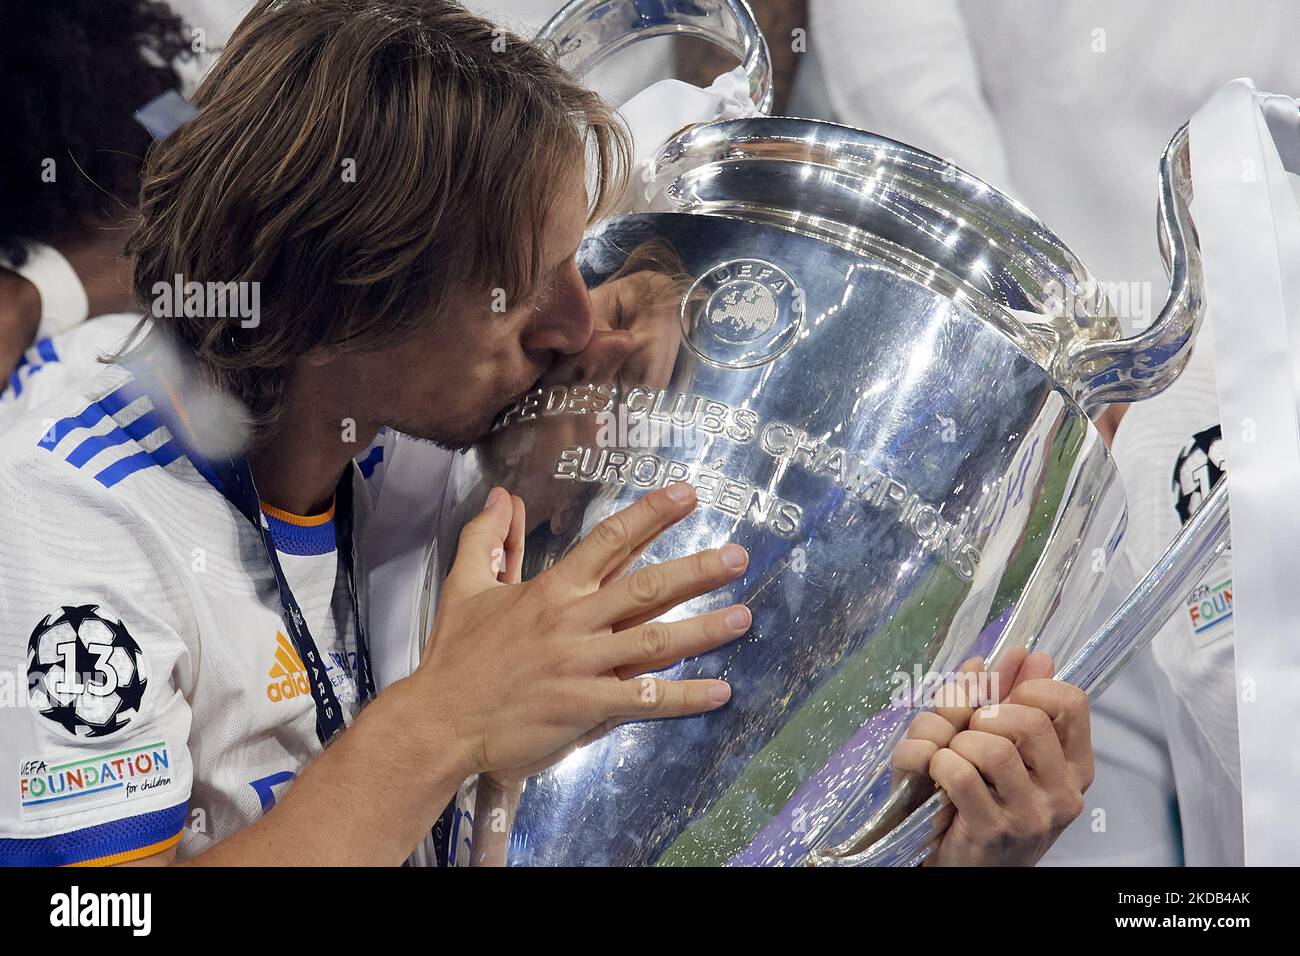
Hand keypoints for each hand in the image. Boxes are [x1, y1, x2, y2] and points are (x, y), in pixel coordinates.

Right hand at [417, 481, 749, 788]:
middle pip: (645, 588)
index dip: (651, 515)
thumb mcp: (465, 586)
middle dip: (696, 570)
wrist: (438, 720)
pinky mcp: (584, 707)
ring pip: (654, 643)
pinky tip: (718, 692)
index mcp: (551, 590)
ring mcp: (581, 666)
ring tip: (744, 617)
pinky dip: (683, 697)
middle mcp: (572, 622)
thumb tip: (499, 496)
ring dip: (703, 630)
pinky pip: (643, 701)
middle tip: (739, 556)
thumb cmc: (454, 656)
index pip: (609, 541)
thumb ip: (487, 538)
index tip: (687, 495)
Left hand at [890, 647, 1093, 865]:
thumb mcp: (1001, 746)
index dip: (1029, 687)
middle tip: (969, 734)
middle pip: (1029, 720)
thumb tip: (1028, 653)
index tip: (1002, 701)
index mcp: (1074, 767)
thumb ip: (1011, 697)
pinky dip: (938, 764)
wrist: (965, 865)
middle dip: (984, 714)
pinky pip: (960, 774)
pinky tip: (937, 776)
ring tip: (951, 758)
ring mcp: (1032, 816)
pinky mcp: (994, 831)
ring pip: (993, 748)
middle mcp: (1063, 793)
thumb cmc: (981, 800)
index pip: (1071, 701)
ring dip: (957, 744)